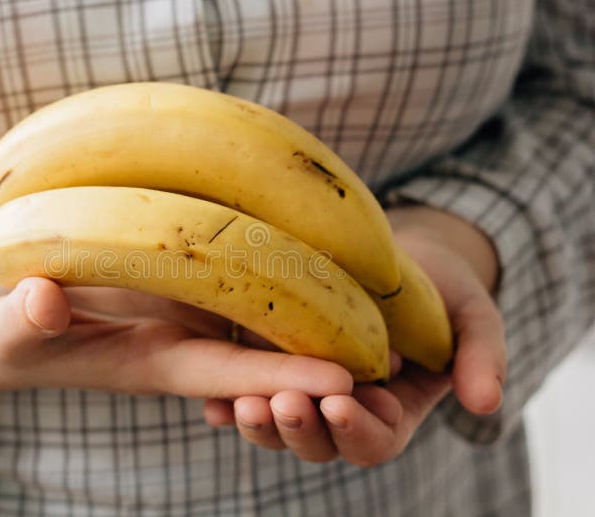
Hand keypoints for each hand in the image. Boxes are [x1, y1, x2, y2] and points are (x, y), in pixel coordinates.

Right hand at [0, 280, 352, 400]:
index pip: (229, 374)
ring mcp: (192, 314)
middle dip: (328, 355)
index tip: (346, 375)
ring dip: (319, 314)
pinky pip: (248, 288)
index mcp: (155, 361)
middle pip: (268, 353)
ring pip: (267, 320)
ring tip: (385, 291)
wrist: (11, 328)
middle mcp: (188, 341)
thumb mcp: (9, 330)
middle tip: (399, 345)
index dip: (283, 376)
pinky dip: (285, 279)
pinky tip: (322, 250)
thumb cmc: (8, 336)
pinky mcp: (188, 287)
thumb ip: (25, 319)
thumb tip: (41, 297)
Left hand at [203, 205, 505, 465]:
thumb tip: (486, 403)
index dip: (356, 430)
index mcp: (392, 410)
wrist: (390, 255)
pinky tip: (211, 401)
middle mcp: (342, 410)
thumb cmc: (437, 287)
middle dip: (298, 429)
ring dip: (258, 422)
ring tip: (239, 403)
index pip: (375, 439)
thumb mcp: (470, 314)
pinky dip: (226, 402)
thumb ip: (481, 356)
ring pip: (276, 425)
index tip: (338, 404)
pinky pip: (245, 392)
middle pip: (317, 443)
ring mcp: (302, 389)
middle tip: (280, 403)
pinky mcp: (270, 365)